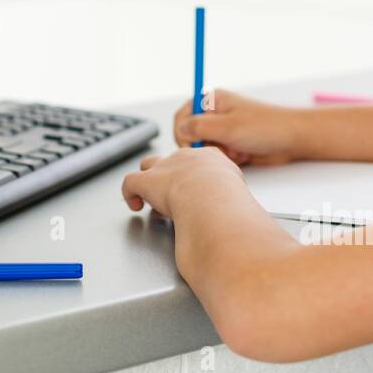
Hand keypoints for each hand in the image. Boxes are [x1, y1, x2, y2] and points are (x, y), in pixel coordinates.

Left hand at [121, 146, 244, 219]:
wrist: (213, 197)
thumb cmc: (230, 199)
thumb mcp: (240, 192)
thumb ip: (236, 197)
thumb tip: (243, 214)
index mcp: (211, 158)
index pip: (199, 160)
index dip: (194, 174)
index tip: (197, 187)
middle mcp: (186, 158)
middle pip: (172, 160)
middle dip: (171, 175)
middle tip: (175, 195)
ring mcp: (165, 167)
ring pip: (149, 165)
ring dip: (148, 179)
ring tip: (151, 196)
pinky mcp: (147, 181)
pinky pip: (130, 182)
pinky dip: (129, 193)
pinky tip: (135, 205)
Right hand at [173, 89, 304, 165]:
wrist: (292, 140)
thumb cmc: (265, 127)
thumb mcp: (228, 127)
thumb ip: (198, 127)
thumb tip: (179, 130)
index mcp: (211, 100)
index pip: (181, 117)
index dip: (183, 134)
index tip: (193, 146)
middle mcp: (215, 113)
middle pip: (191, 135)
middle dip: (204, 146)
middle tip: (220, 148)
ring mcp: (223, 129)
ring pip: (204, 148)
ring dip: (217, 154)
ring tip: (236, 151)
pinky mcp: (231, 143)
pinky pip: (217, 155)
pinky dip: (227, 159)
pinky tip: (242, 155)